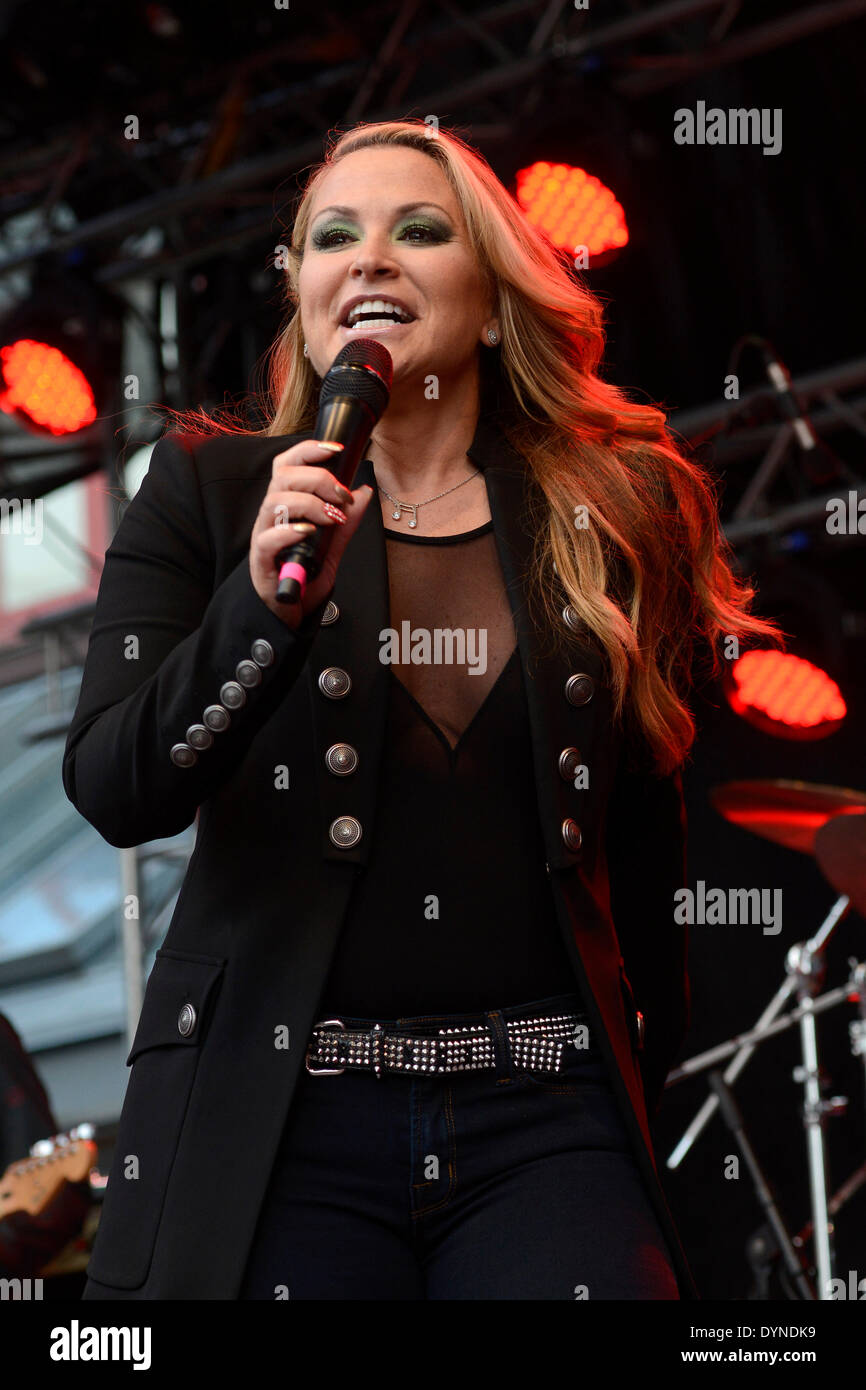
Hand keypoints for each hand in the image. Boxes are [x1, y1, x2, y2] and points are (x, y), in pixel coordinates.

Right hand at [249, 440, 374, 629]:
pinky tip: (310, 532)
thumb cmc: (302, 577)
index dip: (308, 450)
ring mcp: (263, 537)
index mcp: (285, 506)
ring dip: (309, 504)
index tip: (336, 449)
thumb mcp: (331, 548)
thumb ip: (345, 522)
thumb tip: (364, 492)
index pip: (288, 465)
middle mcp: (271, 517)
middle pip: (282, 477)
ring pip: (275, 502)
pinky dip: (290, 531)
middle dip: (317, 478)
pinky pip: (267, 539)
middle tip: (342, 496)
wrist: (286, 613)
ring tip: (331, 517)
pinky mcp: (261, 562)